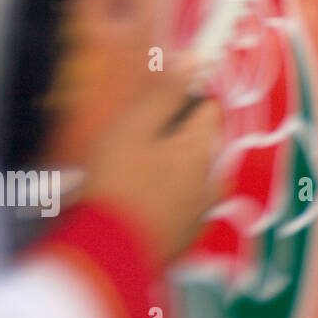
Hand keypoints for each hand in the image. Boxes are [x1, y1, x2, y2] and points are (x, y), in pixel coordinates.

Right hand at [81, 62, 222, 264]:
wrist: (106, 256)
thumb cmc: (115, 186)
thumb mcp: (133, 127)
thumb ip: (166, 93)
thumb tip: (195, 61)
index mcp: (201, 149)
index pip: (211, 108)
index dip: (186, 100)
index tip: (158, 106)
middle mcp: (210, 180)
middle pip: (203, 143)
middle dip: (177, 137)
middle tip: (134, 146)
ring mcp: (200, 212)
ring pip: (195, 177)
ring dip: (174, 172)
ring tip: (133, 178)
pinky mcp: (185, 239)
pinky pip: (184, 208)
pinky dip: (168, 202)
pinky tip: (137, 206)